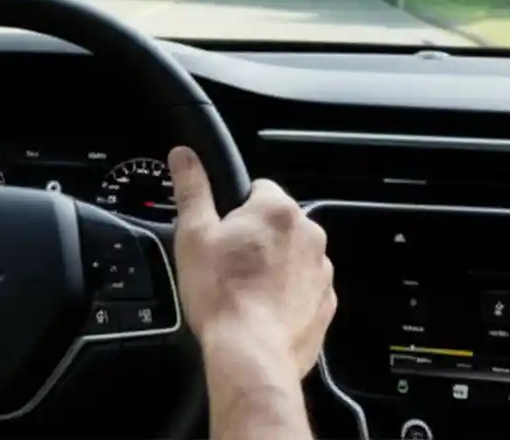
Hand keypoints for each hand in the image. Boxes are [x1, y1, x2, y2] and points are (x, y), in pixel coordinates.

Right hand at [169, 146, 335, 377]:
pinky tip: (262, 310)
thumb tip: (184, 156)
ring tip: (243, 290)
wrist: (251, 354)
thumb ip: (192, 189)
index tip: (221, 232)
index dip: (234, 209)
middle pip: (277, 223)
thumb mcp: (194, 235)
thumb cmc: (222, 295)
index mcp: (277, 210)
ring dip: (272, 266)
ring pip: (292, 256)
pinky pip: (303, 288)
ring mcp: (322, 270)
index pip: (258, 188)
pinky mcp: (326, 303)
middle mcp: (309, 234)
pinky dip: (286, 295)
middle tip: (227, 264)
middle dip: (255, 238)